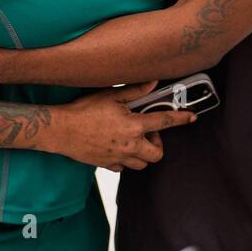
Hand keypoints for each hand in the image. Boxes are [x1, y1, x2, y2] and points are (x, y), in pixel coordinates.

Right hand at [45, 81, 195, 171]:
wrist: (60, 130)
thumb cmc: (83, 111)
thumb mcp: (110, 95)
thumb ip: (135, 91)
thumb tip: (153, 83)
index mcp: (133, 125)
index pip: (164, 121)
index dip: (181, 118)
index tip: (191, 118)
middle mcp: (129, 145)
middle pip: (156, 154)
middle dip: (157, 144)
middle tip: (147, 132)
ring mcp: (118, 157)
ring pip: (142, 164)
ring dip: (142, 153)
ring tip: (132, 139)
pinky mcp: (107, 165)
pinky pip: (124, 168)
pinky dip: (125, 160)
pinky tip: (117, 146)